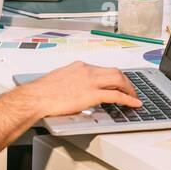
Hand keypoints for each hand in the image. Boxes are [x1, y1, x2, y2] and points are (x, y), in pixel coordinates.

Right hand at [20, 61, 140, 116]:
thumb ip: (72, 82)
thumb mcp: (59, 80)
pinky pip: (116, 95)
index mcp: (79, 66)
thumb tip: (76, 89)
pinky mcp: (92, 94)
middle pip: (114, 71)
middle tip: (130, 89)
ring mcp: (90, 81)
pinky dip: (128, 99)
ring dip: (129, 88)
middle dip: (125, 80)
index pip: (102, 69)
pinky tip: (134, 103)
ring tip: (134, 96)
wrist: (36, 98)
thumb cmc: (42, 92)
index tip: (117, 82)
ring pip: (119, 80)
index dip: (113, 76)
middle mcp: (87, 71)